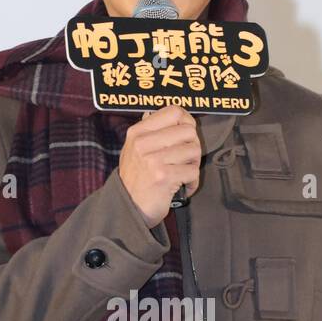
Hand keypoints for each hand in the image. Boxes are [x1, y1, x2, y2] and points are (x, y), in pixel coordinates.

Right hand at [118, 106, 201, 226]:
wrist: (128, 209)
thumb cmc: (136, 179)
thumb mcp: (133, 149)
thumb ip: (149, 131)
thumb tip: (169, 114)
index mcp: (138, 133)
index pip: (173, 112)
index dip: (187, 121)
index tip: (187, 134)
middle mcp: (144, 143)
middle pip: (188, 130)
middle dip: (193, 145)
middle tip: (186, 159)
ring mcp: (153, 160)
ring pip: (194, 150)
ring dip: (194, 164)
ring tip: (183, 172)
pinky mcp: (164, 177)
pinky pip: (193, 171)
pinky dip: (193, 182)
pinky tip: (183, 186)